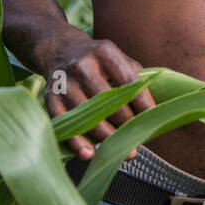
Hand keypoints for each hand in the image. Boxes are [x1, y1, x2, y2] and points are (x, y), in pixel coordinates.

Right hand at [41, 35, 154, 160]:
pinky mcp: (49, 97)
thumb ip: (136, 80)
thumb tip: (154, 111)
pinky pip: (63, 123)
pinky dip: (75, 141)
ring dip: (105, 136)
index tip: (152, 118)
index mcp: (104, 52)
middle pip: (107, 102)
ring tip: (120, 150)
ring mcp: (63, 82)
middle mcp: (81, 65)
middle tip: (137, 139)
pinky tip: (89, 153)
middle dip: (125, 124)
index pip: (128, 81)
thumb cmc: (98, 61)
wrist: (60, 50)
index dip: (142, 102)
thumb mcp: (118, 59)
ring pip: (86, 116)